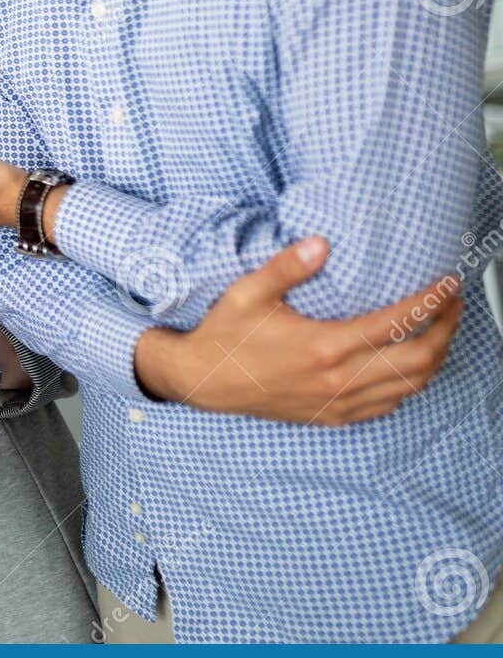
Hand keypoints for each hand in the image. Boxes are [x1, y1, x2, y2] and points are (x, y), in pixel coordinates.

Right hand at [134, 237, 462, 425]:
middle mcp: (336, 379)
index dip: (430, 302)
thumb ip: (288, 266)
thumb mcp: (248, 293)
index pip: (397, 324)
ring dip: (434, 358)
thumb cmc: (225, 336)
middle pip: (418, 359)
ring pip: (409, 386)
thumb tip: (321, 243)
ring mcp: (337, 402)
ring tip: (439, 331)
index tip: (447, 283)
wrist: (203, 380)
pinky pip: (387, 405)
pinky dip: (409, 384)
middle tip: (453, 304)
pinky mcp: (331, 415)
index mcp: (323, 346)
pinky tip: (408, 366)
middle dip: (446, 329)